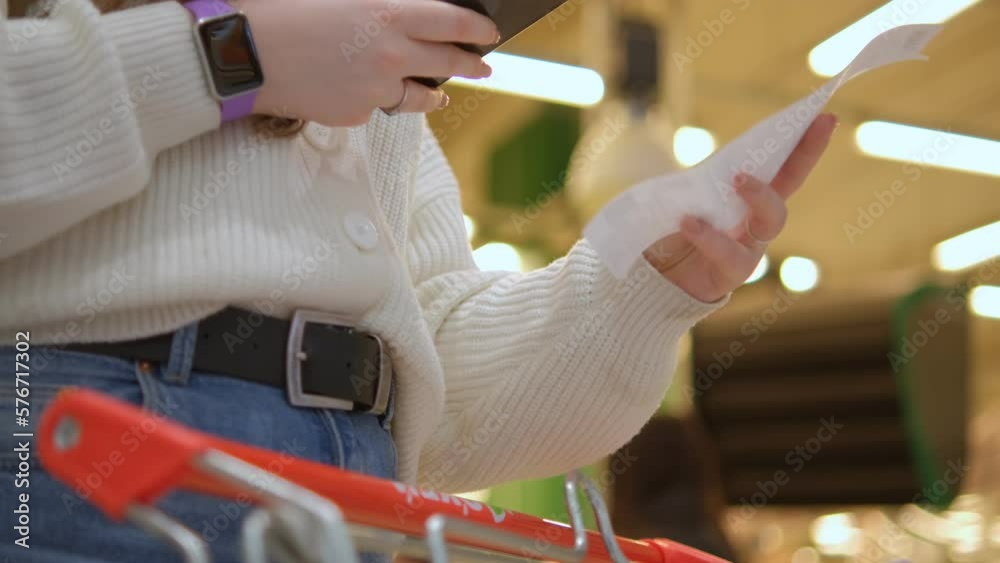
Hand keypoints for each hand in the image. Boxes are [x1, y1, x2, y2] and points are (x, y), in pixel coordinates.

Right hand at [237, 0, 498, 125]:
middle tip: (483, 66)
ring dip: (436, 92)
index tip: (489, 33)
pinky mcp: (356, 114)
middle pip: (447, 62)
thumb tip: (409, 9)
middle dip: (472, 64)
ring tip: (441, 91)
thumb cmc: (283, 9)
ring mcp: (375, 89)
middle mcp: (390, 54)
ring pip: (421, 96)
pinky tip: (372, 91)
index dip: (478, 28)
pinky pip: (379, 106)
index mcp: (388, 13)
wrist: (242, 54)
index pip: (453, 22)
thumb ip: (381, 3)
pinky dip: (381, 99)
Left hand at [643, 113, 837, 302]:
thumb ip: (696, 183)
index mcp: (746, 199)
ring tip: (738, 178)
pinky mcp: (730, 275)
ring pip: (771, 220)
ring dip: (759, 195)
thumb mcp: (678, 200)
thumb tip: (714, 161)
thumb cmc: (667, 233)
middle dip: (805, 156)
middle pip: (787, 187)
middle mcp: (755, 222)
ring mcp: (749, 249)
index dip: (804, 144)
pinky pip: (729, 255)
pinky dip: (709, 236)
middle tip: (812, 126)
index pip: (781, 167)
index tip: (825, 115)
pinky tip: (689, 222)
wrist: (648, 280)